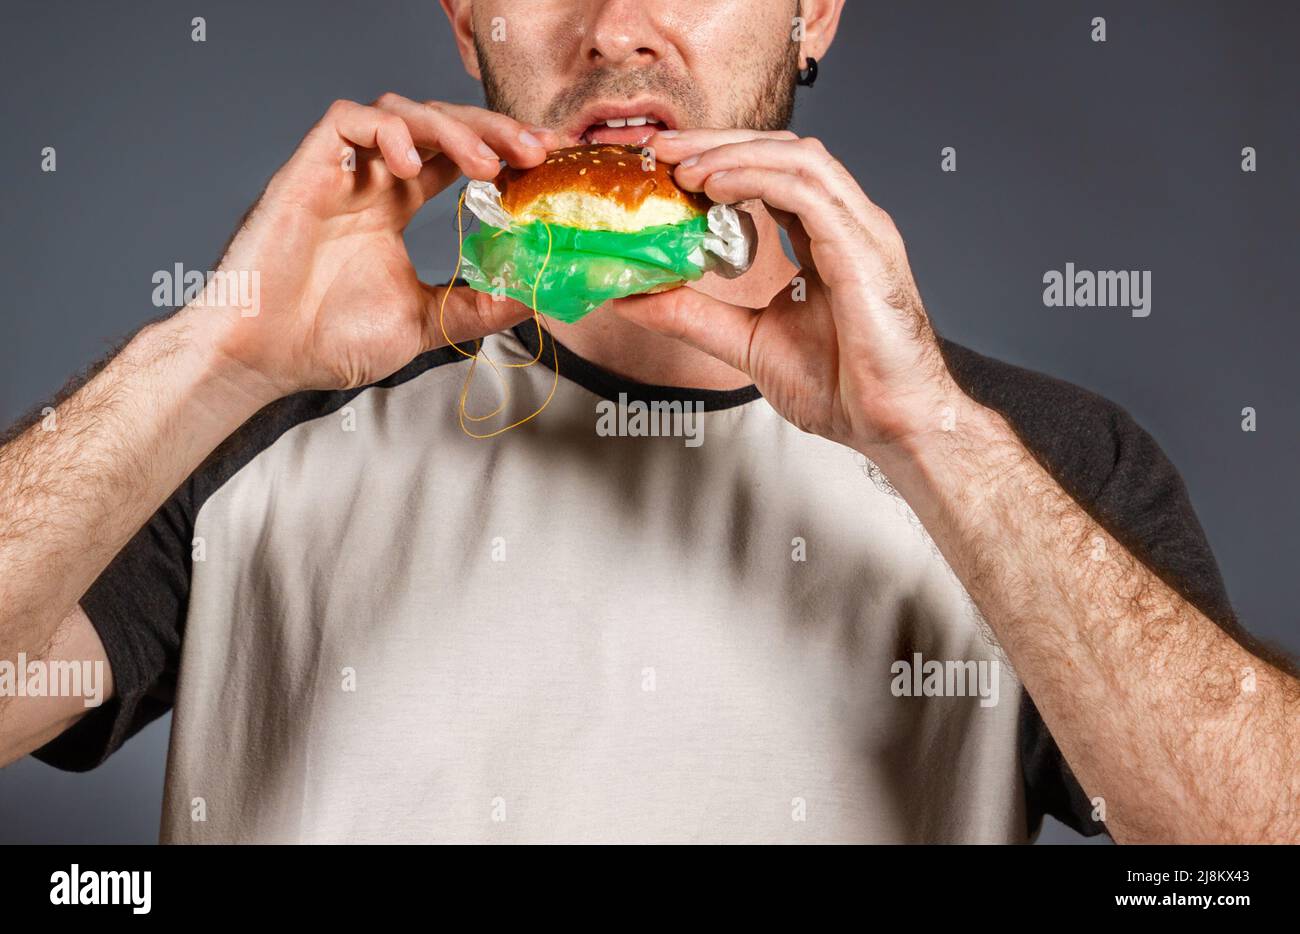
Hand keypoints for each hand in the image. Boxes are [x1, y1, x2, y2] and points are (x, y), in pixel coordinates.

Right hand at [191, 94, 562, 400]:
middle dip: (492, 128)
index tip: (549, 160)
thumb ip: (478, 306)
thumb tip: (538, 294)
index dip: (503, 149)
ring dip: (451, 127)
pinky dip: (388, 130)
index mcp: (396, 207)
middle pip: (440, 125)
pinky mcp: (307, 170)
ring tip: (485, 164)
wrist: (262, 357)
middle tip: (536, 149)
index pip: (459, 156)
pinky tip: (416, 166)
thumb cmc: (328, 339)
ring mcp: (340, 172)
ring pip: (401, 111)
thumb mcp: (426, 323)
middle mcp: (372, 181)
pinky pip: (348, 120)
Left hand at [611, 129, 965, 456]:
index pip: (771, 173)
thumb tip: (632, 296)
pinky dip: (758, 178)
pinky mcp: (864, 250)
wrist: (894, 427)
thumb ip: (693, 315)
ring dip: (734, 152)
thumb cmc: (845, 388)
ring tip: (683, 165)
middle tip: (662, 147)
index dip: (719, 158)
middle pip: (781, 150)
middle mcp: (847, 223)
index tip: (666, 163)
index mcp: (827, 237)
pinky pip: (808, 191)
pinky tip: (716, 187)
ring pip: (798, 156)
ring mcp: (860, 231)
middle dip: (718, 141)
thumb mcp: (745, 342)